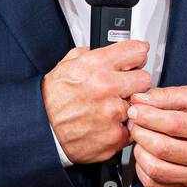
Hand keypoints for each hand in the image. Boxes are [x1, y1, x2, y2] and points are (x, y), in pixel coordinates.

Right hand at [43, 39, 152, 164]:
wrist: (41, 129)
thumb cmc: (53, 99)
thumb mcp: (67, 64)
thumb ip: (92, 55)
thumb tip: (112, 50)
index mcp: (96, 65)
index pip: (137, 51)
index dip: (136, 56)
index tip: (135, 61)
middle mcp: (106, 87)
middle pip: (145, 78)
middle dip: (136, 83)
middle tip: (125, 88)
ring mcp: (113, 113)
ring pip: (141, 106)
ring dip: (130, 107)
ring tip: (112, 109)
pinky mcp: (115, 136)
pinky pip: (132, 128)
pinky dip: (123, 128)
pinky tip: (109, 125)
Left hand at [127, 85, 186, 186]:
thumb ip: (168, 96)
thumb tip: (139, 99)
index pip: (175, 124)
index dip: (148, 116)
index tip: (136, 110)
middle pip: (163, 147)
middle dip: (140, 133)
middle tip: (135, 124)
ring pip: (156, 169)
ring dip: (139, 151)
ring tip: (140, 140)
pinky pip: (154, 184)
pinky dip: (142, 169)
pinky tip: (146, 156)